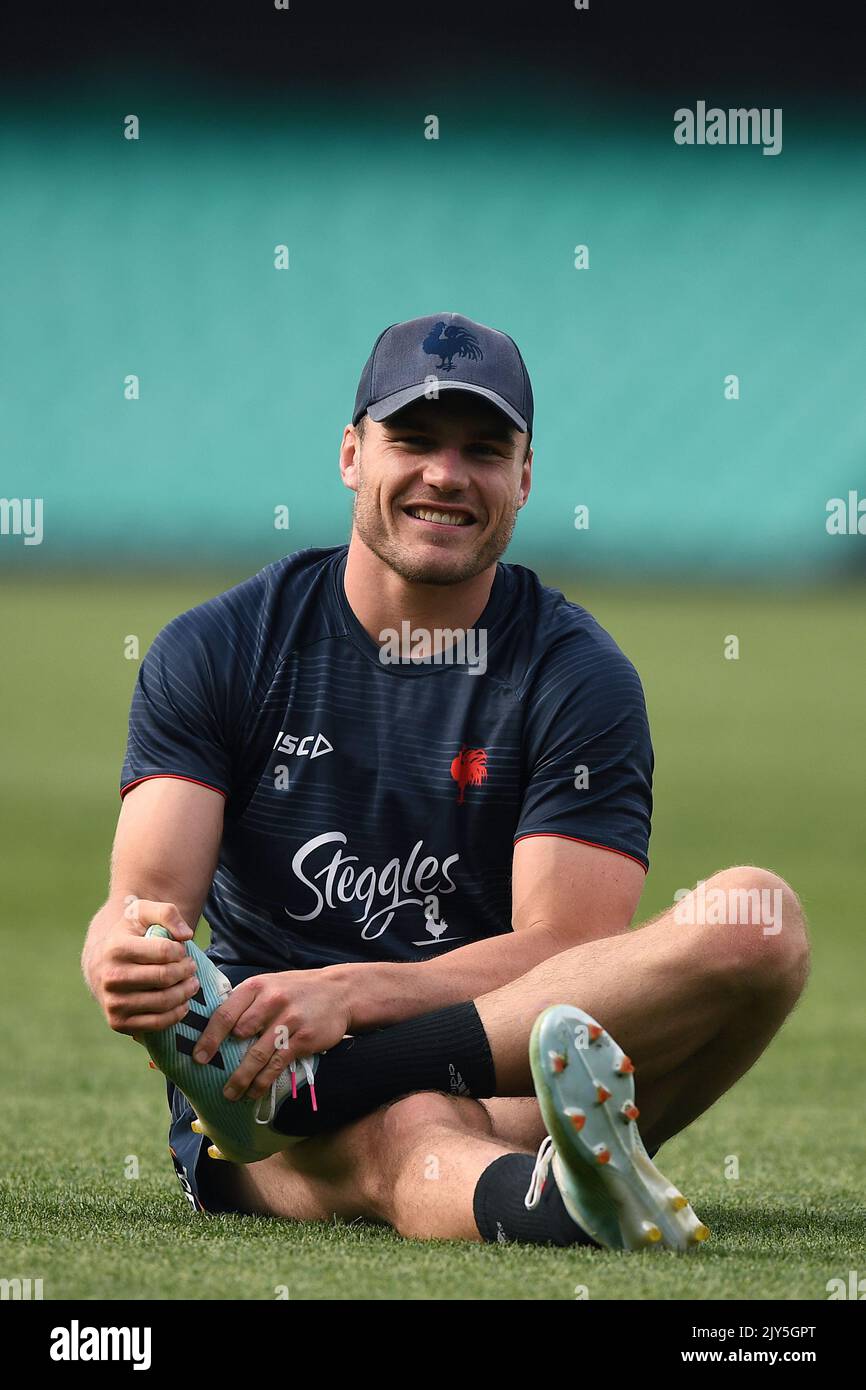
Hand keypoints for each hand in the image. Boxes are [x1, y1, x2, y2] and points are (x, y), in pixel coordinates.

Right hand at [89, 898, 199, 1035]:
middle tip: (191, 967)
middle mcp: (111, 977)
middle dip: (186, 971)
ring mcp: (113, 1002)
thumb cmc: (129, 936)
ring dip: (185, 992)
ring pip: (163, 1001)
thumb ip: (167, 913)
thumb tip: (186, 935)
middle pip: (165, 977)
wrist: (101, 964)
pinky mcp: (118, 1022)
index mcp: (116, 948)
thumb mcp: (143, 913)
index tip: (182, 951)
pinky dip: (176, 1014)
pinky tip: (183, 1003)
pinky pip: (156, 1023)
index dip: (181, 951)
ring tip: (191, 984)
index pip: (165, 952)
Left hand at [191, 967, 351, 1101]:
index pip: (225, 1013)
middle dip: (222, 1061)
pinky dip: (263, 1082)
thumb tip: (215, 1028)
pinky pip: (277, 1064)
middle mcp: (271, 1000)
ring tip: (230, 1094)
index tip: (197, 1057)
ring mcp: (288, 1019)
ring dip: (241, 1079)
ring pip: (257, 1055)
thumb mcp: (270, 985)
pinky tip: (254, 1092)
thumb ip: (246, 1003)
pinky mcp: (303, 1038)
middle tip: (210, 1078)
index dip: (208, 1038)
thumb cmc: (297, 990)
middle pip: (238, 1035)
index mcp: (256, 986)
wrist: (340, 991)